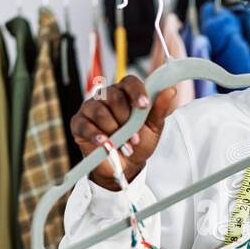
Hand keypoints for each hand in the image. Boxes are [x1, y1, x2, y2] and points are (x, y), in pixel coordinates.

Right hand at [69, 74, 179, 189]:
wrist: (126, 166)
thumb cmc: (138, 143)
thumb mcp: (153, 128)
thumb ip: (160, 109)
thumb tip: (171, 90)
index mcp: (126, 93)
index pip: (129, 82)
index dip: (137, 92)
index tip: (144, 106)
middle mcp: (106, 97)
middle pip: (113, 97)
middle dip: (125, 119)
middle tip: (134, 138)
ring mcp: (90, 109)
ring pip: (99, 111)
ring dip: (114, 131)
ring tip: (123, 146)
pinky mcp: (78, 124)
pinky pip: (85, 125)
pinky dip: (96, 136)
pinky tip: (105, 144)